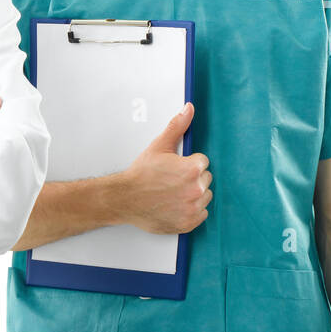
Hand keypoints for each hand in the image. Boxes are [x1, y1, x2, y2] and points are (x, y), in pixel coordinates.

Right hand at [118, 103, 211, 232]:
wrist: (125, 199)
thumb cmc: (141, 175)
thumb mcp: (159, 146)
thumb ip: (177, 126)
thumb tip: (189, 109)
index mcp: (192, 169)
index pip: (203, 162)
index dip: (188, 163)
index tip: (174, 169)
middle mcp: (196, 189)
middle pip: (205, 179)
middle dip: (192, 179)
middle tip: (171, 181)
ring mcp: (193, 208)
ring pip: (204, 197)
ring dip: (193, 195)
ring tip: (172, 193)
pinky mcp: (189, 222)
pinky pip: (201, 214)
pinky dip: (190, 211)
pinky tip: (175, 205)